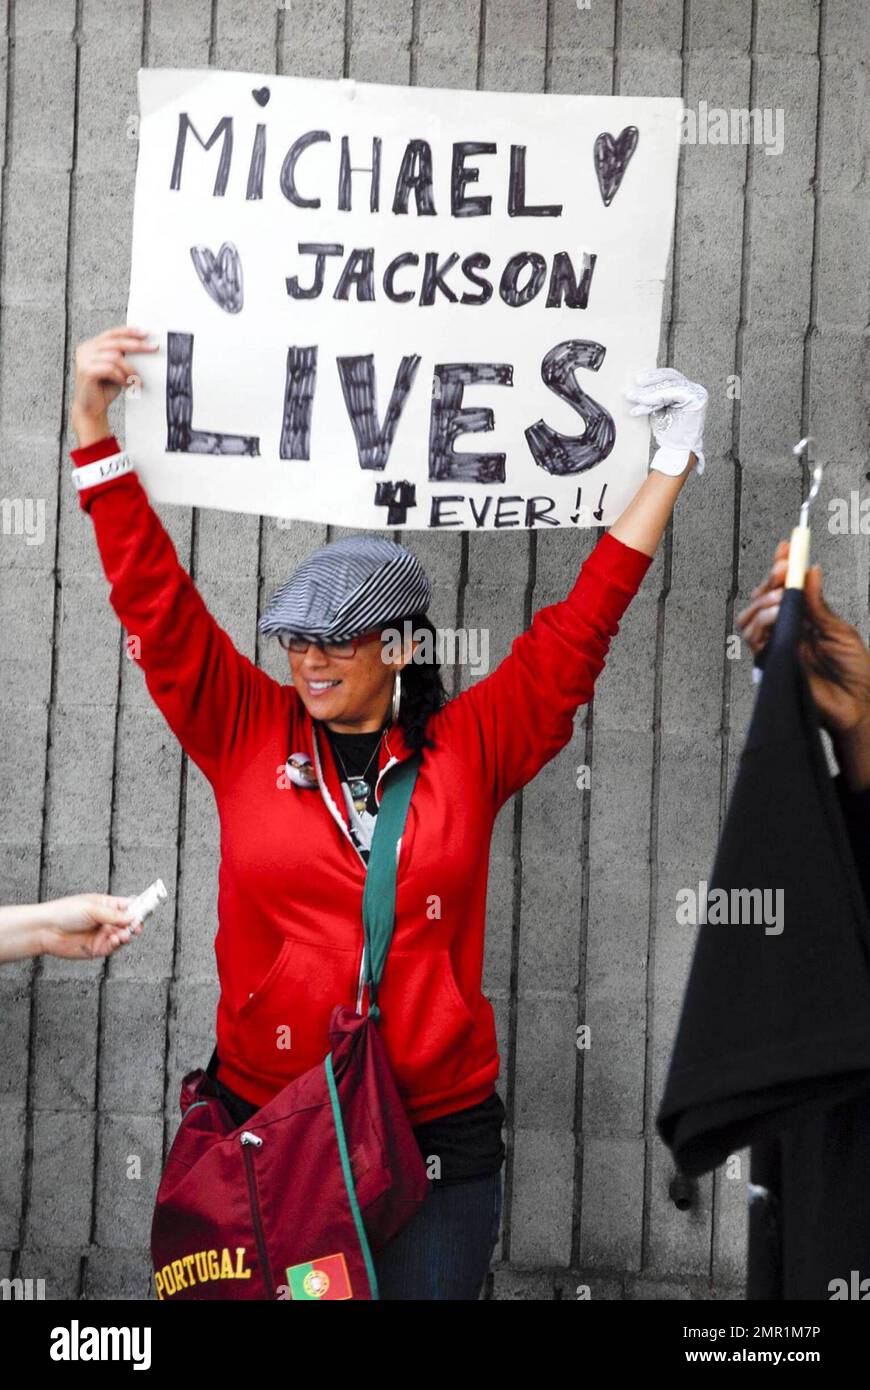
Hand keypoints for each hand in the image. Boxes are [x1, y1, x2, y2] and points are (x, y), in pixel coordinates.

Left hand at [39, 893, 140, 959]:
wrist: (47, 930)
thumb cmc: (65, 912)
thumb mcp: (92, 909)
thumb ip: (114, 915)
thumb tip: (133, 917)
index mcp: (107, 905)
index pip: (129, 905)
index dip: (141, 906)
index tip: (152, 906)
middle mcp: (107, 920)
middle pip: (130, 922)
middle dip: (136, 924)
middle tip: (138, 925)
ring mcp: (103, 935)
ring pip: (124, 936)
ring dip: (127, 935)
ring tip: (124, 934)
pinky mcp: (98, 949)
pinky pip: (114, 947)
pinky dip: (118, 944)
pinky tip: (115, 939)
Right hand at [71, 326, 157, 438]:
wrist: (91, 409)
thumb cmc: (104, 389)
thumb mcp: (117, 369)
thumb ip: (123, 357)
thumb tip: (143, 346)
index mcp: (92, 345)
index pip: (113, 333)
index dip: (130, 332)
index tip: (146, 334)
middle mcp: (86, 349)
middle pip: (116, 342)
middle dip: (137, 345)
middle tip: (152, 349)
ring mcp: (84, 359)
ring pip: (115, 356)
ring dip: (129, 369)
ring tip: (135, 380)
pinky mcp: (85, 371)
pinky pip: (110, 368)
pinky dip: (121, 376)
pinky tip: (124, 384)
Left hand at [624, 367, 707, 475]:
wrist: (677, 451)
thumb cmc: (669, 433)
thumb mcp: (659, 408)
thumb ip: (655, 396)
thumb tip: (638, 384)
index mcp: (687, 390)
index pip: (669, 377)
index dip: (653, 377)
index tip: (637, 380)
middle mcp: (695, 390)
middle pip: (670, 378)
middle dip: (650, 382)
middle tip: (634, 387)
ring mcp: (697, 394)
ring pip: (669, 386)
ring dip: (649, 392)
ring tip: (635, 397)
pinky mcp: (696, 400)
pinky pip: (672, 393)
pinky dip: (656, 398)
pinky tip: (643, 403)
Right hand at [737, 541, 869, 737]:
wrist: (858, 705)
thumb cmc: (855, 673)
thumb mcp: (839, 630)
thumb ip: (818, 604)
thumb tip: (810, 570)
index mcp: (803, 620)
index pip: (784, 589)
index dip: (782, 568)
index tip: (787, 547)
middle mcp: (786, 632)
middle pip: (762, 599)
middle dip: (770, 579)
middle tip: (784, 568)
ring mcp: (777, 647)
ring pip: (750, 618)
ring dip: (763, 600)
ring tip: (782, 595)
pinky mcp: (771, 663)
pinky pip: (754, 639)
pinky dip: (763, 621)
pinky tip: (778, 613)